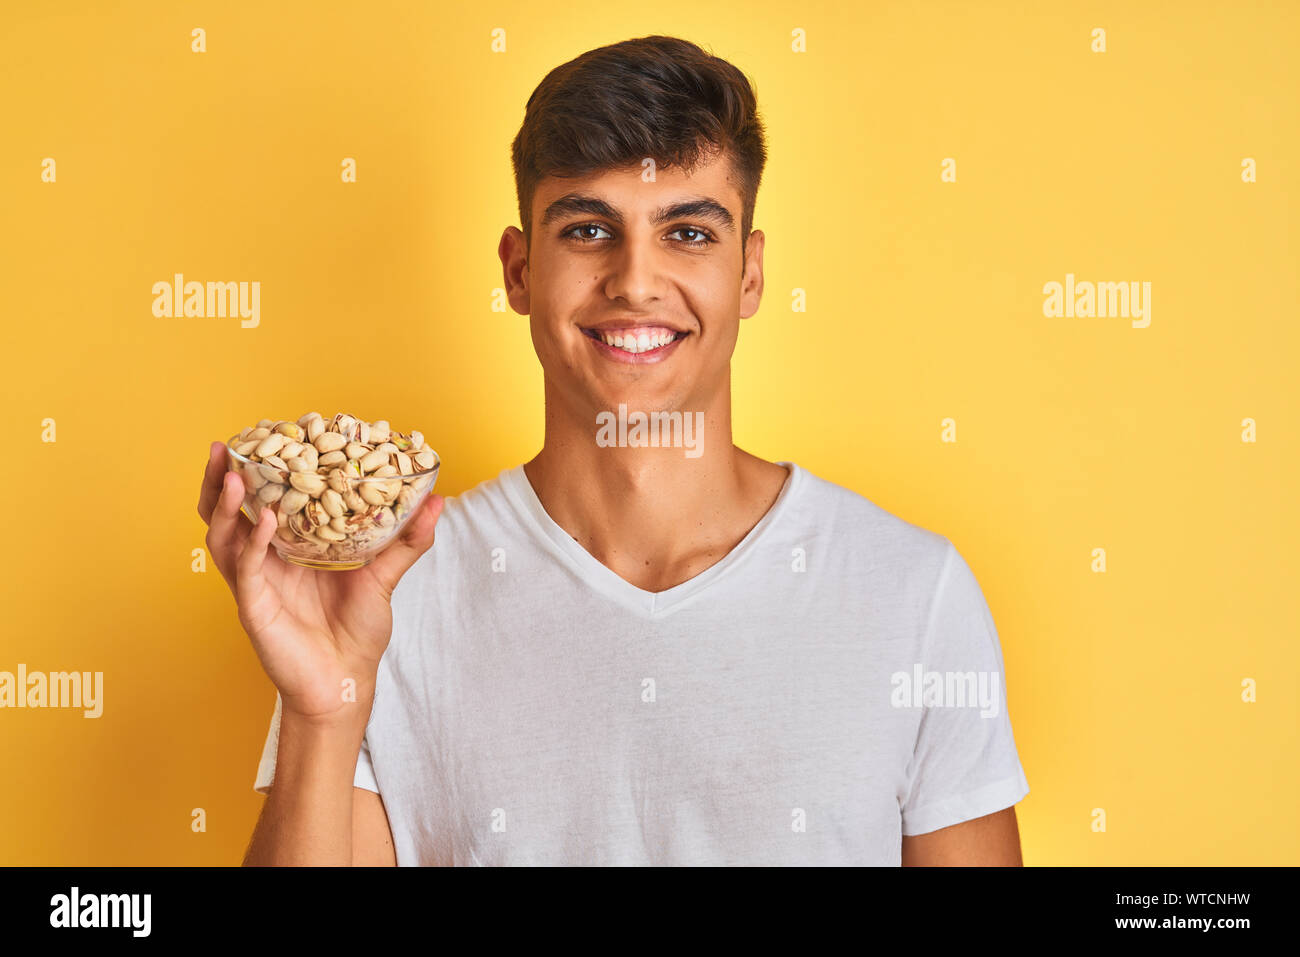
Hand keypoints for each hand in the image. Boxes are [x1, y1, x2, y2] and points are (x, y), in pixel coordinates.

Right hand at [198, 440, 444, 722]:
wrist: (346, 682)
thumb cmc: (358, 631)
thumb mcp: (385, 576)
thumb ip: (408, 539)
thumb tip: (438, 500)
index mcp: (288, 547)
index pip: (263, 500)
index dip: (258, 471)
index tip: (262, 435)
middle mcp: (264, 561)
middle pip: (227, 513)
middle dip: (220, 478)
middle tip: (224, 446)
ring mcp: (254, 583)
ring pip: (224, 536)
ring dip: (225, 503)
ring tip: (232, 473)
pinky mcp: (254, 607)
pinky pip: (245, 569)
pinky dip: (251, 542)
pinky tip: (263, 520)